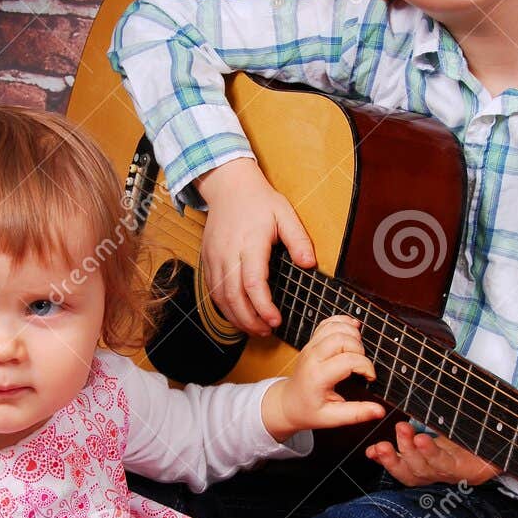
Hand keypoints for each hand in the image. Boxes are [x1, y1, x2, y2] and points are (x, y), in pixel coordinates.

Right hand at [197, 157, 315, 335]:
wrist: (228, 186)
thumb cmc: (259, 201)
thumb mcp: (285, 213)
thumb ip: (298, 239)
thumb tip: (310, 264)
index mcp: (250, 243)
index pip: (253, 283)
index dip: (264, 307)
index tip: (276, 320)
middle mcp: (228, 253)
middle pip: (234, 296)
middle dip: (250, 320)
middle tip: (268, 331)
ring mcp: (214, 257)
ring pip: (220, 297)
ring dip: (237, 318)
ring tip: (256, 329)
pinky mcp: (207, 260)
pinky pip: (213, 291)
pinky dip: (225, 308)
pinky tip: (240, 315)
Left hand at [261, 315, 386, 439]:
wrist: (287, 403)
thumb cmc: (308, 411)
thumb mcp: (332, 418)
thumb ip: (356, 413)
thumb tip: (380, 411)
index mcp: (317, 376)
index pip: (347, 360)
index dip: (366, 367)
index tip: (370, 378)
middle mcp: (312, 357)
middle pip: (341, 338)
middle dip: (360, 349)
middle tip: (361, 365)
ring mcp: (311, 346)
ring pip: (335, 326)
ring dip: (353, 334)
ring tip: (358, 351)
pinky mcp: (312, 341)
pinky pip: (328, 323)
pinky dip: (343, 323)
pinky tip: (352, 332)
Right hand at [366, 421, 499, 487]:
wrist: (505, 445)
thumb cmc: (469, 440)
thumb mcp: (436, 436)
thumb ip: (409, 440)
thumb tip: (373, 449)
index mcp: (430, 468)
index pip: (404, 471)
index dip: (387, 463)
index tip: (373, 451)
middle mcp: (440, 475)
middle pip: (413, 472)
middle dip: (397, 455)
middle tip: (386, 439)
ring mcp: (454, 474)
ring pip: (428, 468)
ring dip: (413, 451)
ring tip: (404, 431)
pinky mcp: (469, 471)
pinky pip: (448, 464)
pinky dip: (433, 453)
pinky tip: (425, 439)